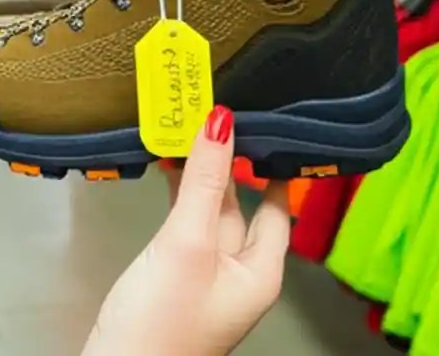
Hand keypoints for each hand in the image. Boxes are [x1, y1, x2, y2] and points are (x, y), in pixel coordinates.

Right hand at [83, 106, 290, 355]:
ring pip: (211, 217)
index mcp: (261, 271)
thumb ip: (204, 182)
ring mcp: (206, 279)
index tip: (264, 124)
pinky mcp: (176, 281)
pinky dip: (180, 200)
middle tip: (216, 115)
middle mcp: (240, 275)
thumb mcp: (187, 242)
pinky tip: (168, 176)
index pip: (278, 207)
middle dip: (229, 165)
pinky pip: (187, 230)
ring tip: (189, 133)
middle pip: (242, 208)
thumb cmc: (161, 322)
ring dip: (201, 180)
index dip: (271, 166)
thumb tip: (222, 121)